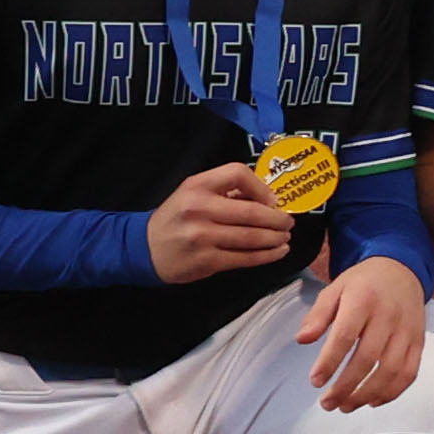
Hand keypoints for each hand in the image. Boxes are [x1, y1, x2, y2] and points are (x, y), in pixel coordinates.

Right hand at [146, 160, 297, 283]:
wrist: (145, 248)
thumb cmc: (178, 217)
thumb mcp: (194, 194)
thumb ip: (226, 192)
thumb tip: (268, 198)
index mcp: (197, 186)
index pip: (237, 173)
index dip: (261, 187)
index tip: (273, 200)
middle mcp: (199, 208)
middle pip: (252, 211)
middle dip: (278, 219)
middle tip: (288, 222)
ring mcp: (202, 236)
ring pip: (252, 237)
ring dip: (276, 238)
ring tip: (285, 237)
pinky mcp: (206, 260)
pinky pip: (245, 258)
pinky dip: (267, 255)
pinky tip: (277, 252)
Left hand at [296, 255, 427, 411]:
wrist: (402, 270)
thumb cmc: (364, 284)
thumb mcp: (335, 289)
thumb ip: (318, 315)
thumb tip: (302, 339)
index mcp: (363, 300)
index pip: (346, 336)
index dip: (330, 362)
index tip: (315, 381)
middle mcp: (388, 316)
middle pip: (368, 358)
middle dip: (346, 387)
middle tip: (327, 403)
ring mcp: (406, 330)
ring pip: (390, 370)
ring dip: (367, 394)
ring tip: (346, 406)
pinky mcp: (418, 341)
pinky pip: (409, 372)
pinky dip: (392, 391)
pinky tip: (373, 401)